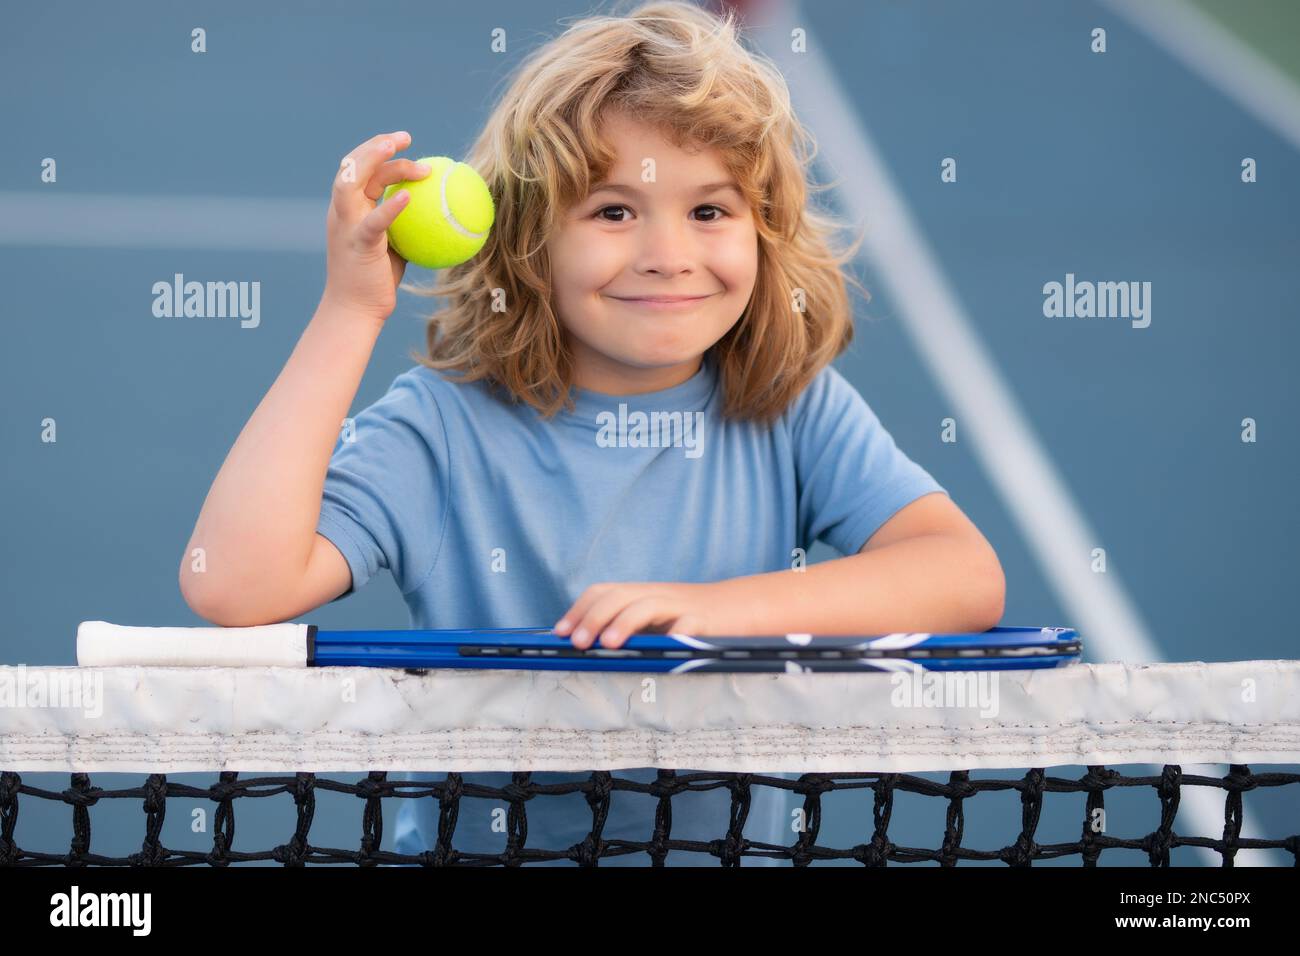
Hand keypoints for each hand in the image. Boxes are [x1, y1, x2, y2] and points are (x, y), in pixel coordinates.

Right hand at [321, 130, 429, 321]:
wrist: (355, 311)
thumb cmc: (375, 281)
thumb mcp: (393, 247)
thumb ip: (404, 225)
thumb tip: (438, 211)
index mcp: (348, 209)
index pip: (357, 169)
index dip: (376, 150)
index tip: (403, 142)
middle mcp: (342, 212)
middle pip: (352, 166)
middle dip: (376, 145)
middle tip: (406, 137)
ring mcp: (346, 227)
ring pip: (353, 183)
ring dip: (376, 162)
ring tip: (402, 151)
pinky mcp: (357, 244)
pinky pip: (373, 222)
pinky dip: (389, 207)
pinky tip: (408, 197)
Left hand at [553, 582, 727, 648]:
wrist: (742, 608)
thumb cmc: (692, 620)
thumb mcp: (656, 620)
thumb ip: (628, 628)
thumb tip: (585, 648)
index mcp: (642, 594)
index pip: (603, 592)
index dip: (579, 610)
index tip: (560, 633)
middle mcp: (657, 595)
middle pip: (619, 595)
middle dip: (593, 617)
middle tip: (576, 642)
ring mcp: (681, 606)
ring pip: (647, 605)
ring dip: (624, 622)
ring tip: (606, 643)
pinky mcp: (706, 621)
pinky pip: (688, 625)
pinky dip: (674, 633)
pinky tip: (662, 646)